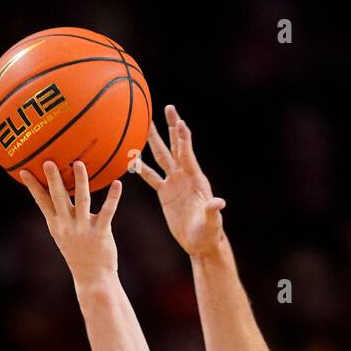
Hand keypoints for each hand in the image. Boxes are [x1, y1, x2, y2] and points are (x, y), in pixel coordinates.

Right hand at [21, 161, 122, 286]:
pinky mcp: (101, 233)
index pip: (41, 202)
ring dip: (80, 181)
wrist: (92, 278)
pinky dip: (113, 197)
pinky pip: (107, 211)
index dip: (33, 186)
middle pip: (58, 198)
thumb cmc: (79, 254)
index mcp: (57, 225)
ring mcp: (84, 229)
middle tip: (48, 161)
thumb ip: (62, 217)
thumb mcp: (65, 236)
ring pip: (82, 201)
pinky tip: (117, 183)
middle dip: (53, 179)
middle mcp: (68, 226)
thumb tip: (60, 196)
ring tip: (79, 164)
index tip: (23, 170)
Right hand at [136, 104, 226, 256]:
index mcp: (195, 179)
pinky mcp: (165, 193)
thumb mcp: (211, 223)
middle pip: (175, 147)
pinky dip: (141, 168)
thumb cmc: (208, 233)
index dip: (183, 138)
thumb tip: (218, 203)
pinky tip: (131, 157)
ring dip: (154, 142)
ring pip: (161, 157)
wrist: (200, 242)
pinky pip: (151, 177)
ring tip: (144, 125)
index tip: (179, 120)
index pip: (187, 154)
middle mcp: (184, 176)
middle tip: (167, 108)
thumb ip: (212, 211)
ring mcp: (174, 183)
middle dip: (171, 128)